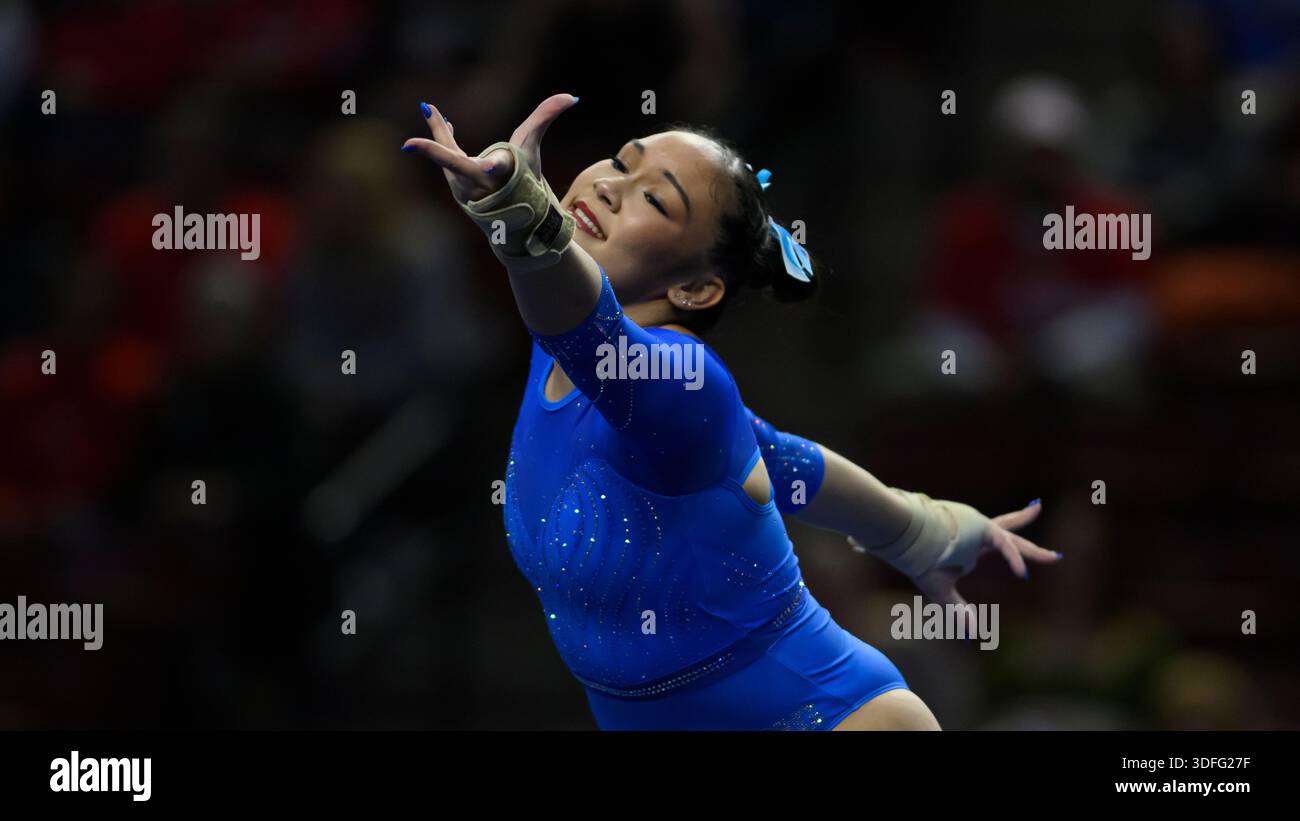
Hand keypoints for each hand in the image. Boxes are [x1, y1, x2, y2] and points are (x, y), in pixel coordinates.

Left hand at [402, 93, 578, 204]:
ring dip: (440, 133)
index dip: (493, 168)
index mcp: (501, 176)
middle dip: (434, 151)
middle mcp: (478, 184)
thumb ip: (545, 117)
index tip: (490, 167)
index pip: (495, 170)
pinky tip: (443, 121)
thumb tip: (572, 97)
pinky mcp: (453, 183)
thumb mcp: (532, 146)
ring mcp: (462, 186)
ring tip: (431, 109)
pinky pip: (445, 158)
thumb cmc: (524, 176)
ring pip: (446, 156)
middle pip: (455, 165)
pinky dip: (442, 139)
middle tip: (409, 144)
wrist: (511, 213)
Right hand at [911, 500, 1060, 636]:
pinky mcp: (981, 526)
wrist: (904, 535)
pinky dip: (1014, 559)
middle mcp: (974, 532)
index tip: (1019, 566)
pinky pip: (1005, 544)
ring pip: (1012, 537)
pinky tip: (1022, 575)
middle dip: (1025, 524)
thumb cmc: (917, 559)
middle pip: (1008, 531)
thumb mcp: (941, 590)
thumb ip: (958, 609)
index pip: (992, 544)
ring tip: (1057, 559)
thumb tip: (973, 634)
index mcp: (965, 543)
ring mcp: (978, 527)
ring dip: (1034, 551)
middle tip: (1047, 532)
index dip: (1008, 552)